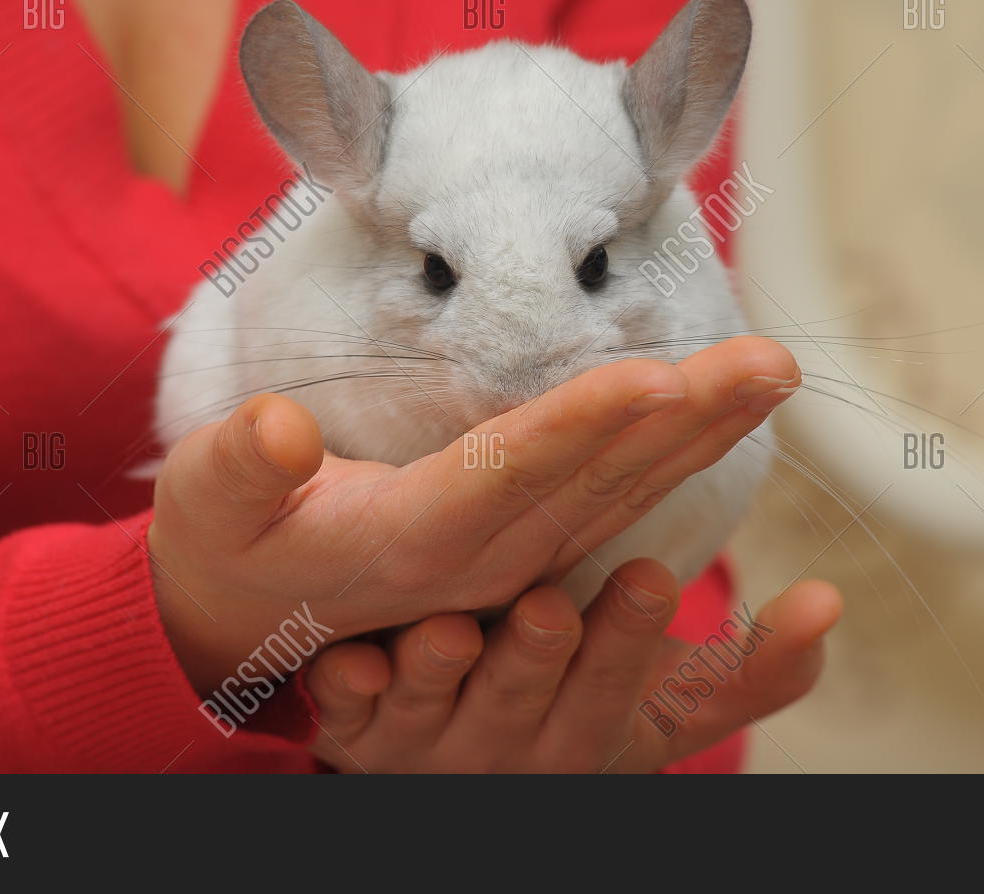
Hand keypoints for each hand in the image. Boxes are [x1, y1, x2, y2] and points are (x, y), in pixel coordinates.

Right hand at [147, 336, 799, 693]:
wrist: (245, 621)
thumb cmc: (228, 545)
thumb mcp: (210, 508)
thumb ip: (240, 471)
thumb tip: (276, 431)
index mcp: (411, 540)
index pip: (510, 474)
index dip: (583, 427)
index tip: (658, 377)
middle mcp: (482, 556)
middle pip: (600, 480)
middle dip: (688, 419)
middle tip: (773, 362)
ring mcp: (511, 556)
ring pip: (623, 491)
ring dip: (701, 431)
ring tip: (769, 374)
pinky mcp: (522, 543)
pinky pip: (614, 500)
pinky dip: (671, 454)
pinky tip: (717, 413)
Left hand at [302, 559, 841, 771]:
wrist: (456, 779)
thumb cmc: (571, 716)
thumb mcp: (660, 711)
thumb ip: (747, 674)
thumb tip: (828, 604)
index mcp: (589, 726)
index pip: (619, 691)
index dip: (632, 643)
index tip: (654, 574)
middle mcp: (511, 739)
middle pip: (531, 697)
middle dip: (545, 657)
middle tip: (557, 605)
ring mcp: (428, 737)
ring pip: (437, 706)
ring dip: (443, 674)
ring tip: (453, 632)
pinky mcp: (354, 728)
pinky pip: (344, 715)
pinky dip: (346, 694)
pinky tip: (348, 665)